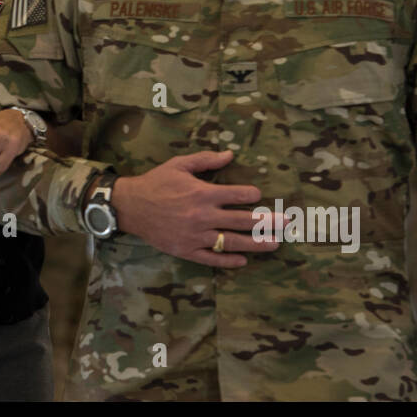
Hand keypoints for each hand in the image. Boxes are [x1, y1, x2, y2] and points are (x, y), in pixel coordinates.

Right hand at [111, 150, 280, 267]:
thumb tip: (230, 155)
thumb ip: (206, 160)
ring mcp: (196, 236)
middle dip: (267, 221)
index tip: (259, 195)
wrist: (131, 206)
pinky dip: (228, 261)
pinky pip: (211, 258)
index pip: (237, 195)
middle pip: (242, 221)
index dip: (252, 194)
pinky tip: (242, 262)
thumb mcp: (179, 165)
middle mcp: (203, 216)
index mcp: (203, 193)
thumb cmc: (156, 182)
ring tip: (275, 244)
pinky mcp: (187, 250)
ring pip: (232, 242)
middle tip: (286, 223)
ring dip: (256, 244)